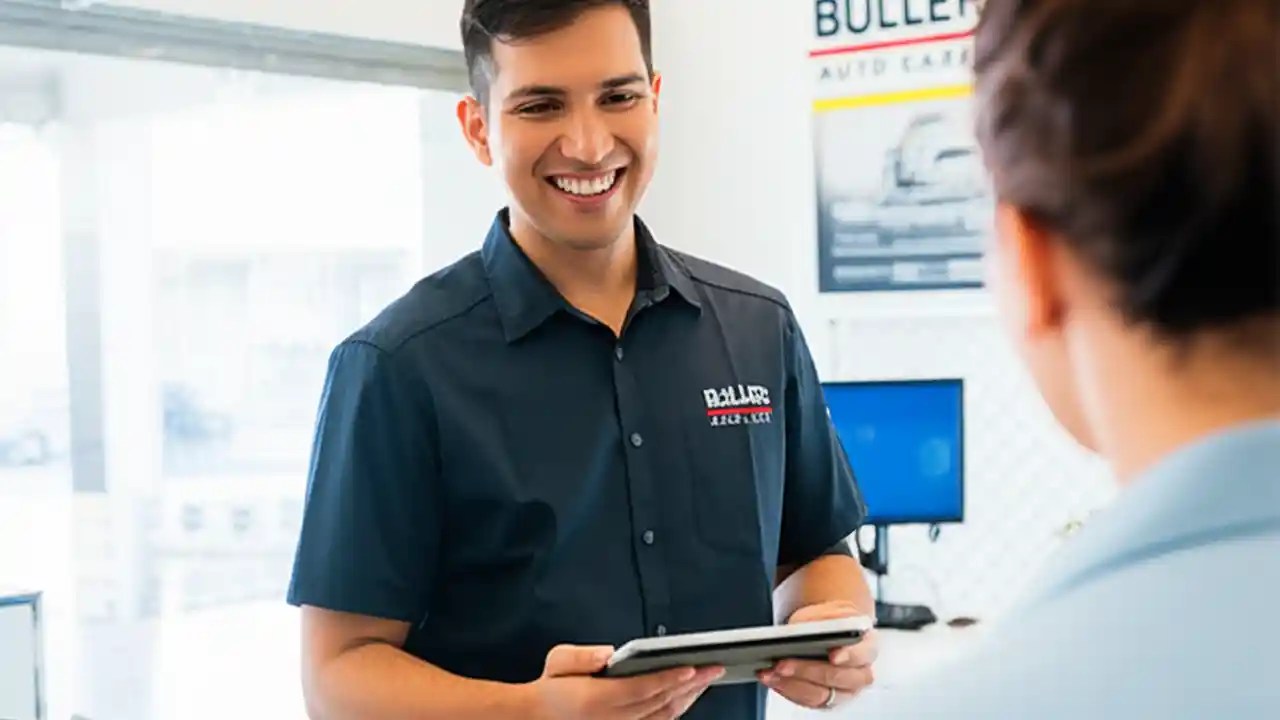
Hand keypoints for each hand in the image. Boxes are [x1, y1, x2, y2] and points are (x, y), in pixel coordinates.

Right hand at [528, 644, 724, 719]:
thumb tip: (608, 655)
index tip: (692, 668)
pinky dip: (676, 710)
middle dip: (691, 685)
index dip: (669, 679)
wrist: (538, 717)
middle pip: (660, 703)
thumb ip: (582, 657)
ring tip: (707, 679)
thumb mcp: (557, 660)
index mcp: (596, 700)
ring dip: (688, 698)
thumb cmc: (552, 687)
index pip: (642, 689)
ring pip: (663, 716)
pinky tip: (687, 697)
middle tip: (714, 668)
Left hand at [758, 601, 878, 709]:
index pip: (863, 654)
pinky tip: (771, 678)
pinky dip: (787, 689)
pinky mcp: (826, 700)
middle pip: (838, 678)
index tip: (833, 655)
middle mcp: (860, 673)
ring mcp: (844, 691)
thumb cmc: (828, 621)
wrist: (826, 632)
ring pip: (821, 695)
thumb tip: (803, 630)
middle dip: (808, 670)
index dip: (849, 655)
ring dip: (792, 684)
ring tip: (768, 672)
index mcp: (868, 646)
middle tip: (781, 663)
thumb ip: (822, 619)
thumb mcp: (826, 611)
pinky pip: (807, 700)